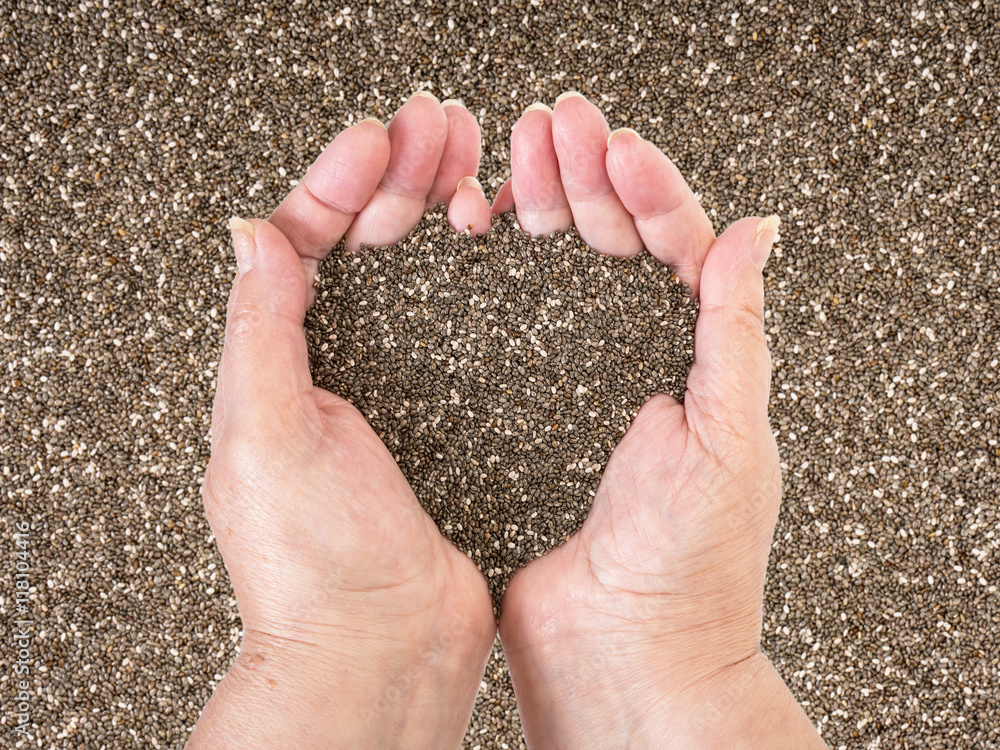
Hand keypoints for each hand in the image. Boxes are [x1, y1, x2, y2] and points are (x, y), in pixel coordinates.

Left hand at [188, 94, 495, 749]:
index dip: (338, 184)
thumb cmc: (314, 568)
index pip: (302, 246)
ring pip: (419, 278)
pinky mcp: (453, 415)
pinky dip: (481, 279)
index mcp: (277, 369)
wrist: (383, 651)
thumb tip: (252, 233)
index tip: (378, 143)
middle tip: (442, 129)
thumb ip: (260, 335)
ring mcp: (399, 391)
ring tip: (477, 166)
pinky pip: (465, 329)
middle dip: (399, 179)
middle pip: (366, 249)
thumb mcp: (266, 440)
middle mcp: (335, 373)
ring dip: (441, 214)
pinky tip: (502, 243)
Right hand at [496, 93, 825, 747]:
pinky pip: (497, 334)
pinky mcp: (510, 416)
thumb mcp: (731, 439)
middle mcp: (626, 365)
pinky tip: (468, 242)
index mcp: (691, 361)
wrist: (623, 656)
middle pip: (605, 247)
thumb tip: (758, 231)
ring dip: (535, 212)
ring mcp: (563, 387)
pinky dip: (486, 282)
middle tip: (547, 126)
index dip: (645, 187)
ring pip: (548, 278)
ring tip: (507, 162)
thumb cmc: (691, 566)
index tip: (611, 143)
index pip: (673, 247)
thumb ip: (733, 334)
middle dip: (580, 177)